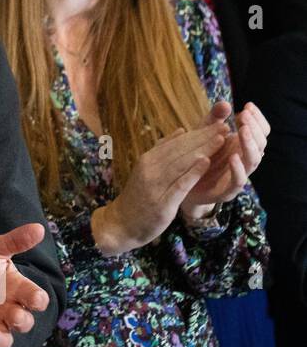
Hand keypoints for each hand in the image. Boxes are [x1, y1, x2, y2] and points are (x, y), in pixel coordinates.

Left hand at [0, 223, 49, 346]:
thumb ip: (14, 241)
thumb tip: (39, 228)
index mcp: (17, 291)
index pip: (36, 299)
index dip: (37, 300)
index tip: (34, 298)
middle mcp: (9, 311)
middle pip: (24, 323)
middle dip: (21, 321)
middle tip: (14, 315)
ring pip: (4, 341)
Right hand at [91, 122, 227, 255]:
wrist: (121, 223)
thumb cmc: (138, 196)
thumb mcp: (146, 169)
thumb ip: (162, 150)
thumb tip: (180, 131)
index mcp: (148, 159)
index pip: (177, 142)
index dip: (199, 133)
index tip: (217, 124)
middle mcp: (150, 168)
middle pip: (181, 150)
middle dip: (204, 137)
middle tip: (225, 126)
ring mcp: (155, 185)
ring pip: (181, 163)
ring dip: (202, 150)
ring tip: (221, 139)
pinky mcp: (162, 202)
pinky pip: (180, 184)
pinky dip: (192, 172)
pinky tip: (206, 162)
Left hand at [179, 101, 269, 217]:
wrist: (182, 186)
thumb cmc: (197, 157)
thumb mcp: (203, 134)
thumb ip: (214, 120)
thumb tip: (224, 103)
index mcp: (242, 146)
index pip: (260, 131)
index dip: (257, 119)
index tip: (247, 105)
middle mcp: (244, 160)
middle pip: (261, 144)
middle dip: (254, 128)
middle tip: (243, 115)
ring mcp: (238, 176)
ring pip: (253, 160)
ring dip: (249, 144)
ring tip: (242, 130)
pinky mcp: (227, 190)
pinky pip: (239, 181)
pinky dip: (238, 169)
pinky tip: (233, 157)